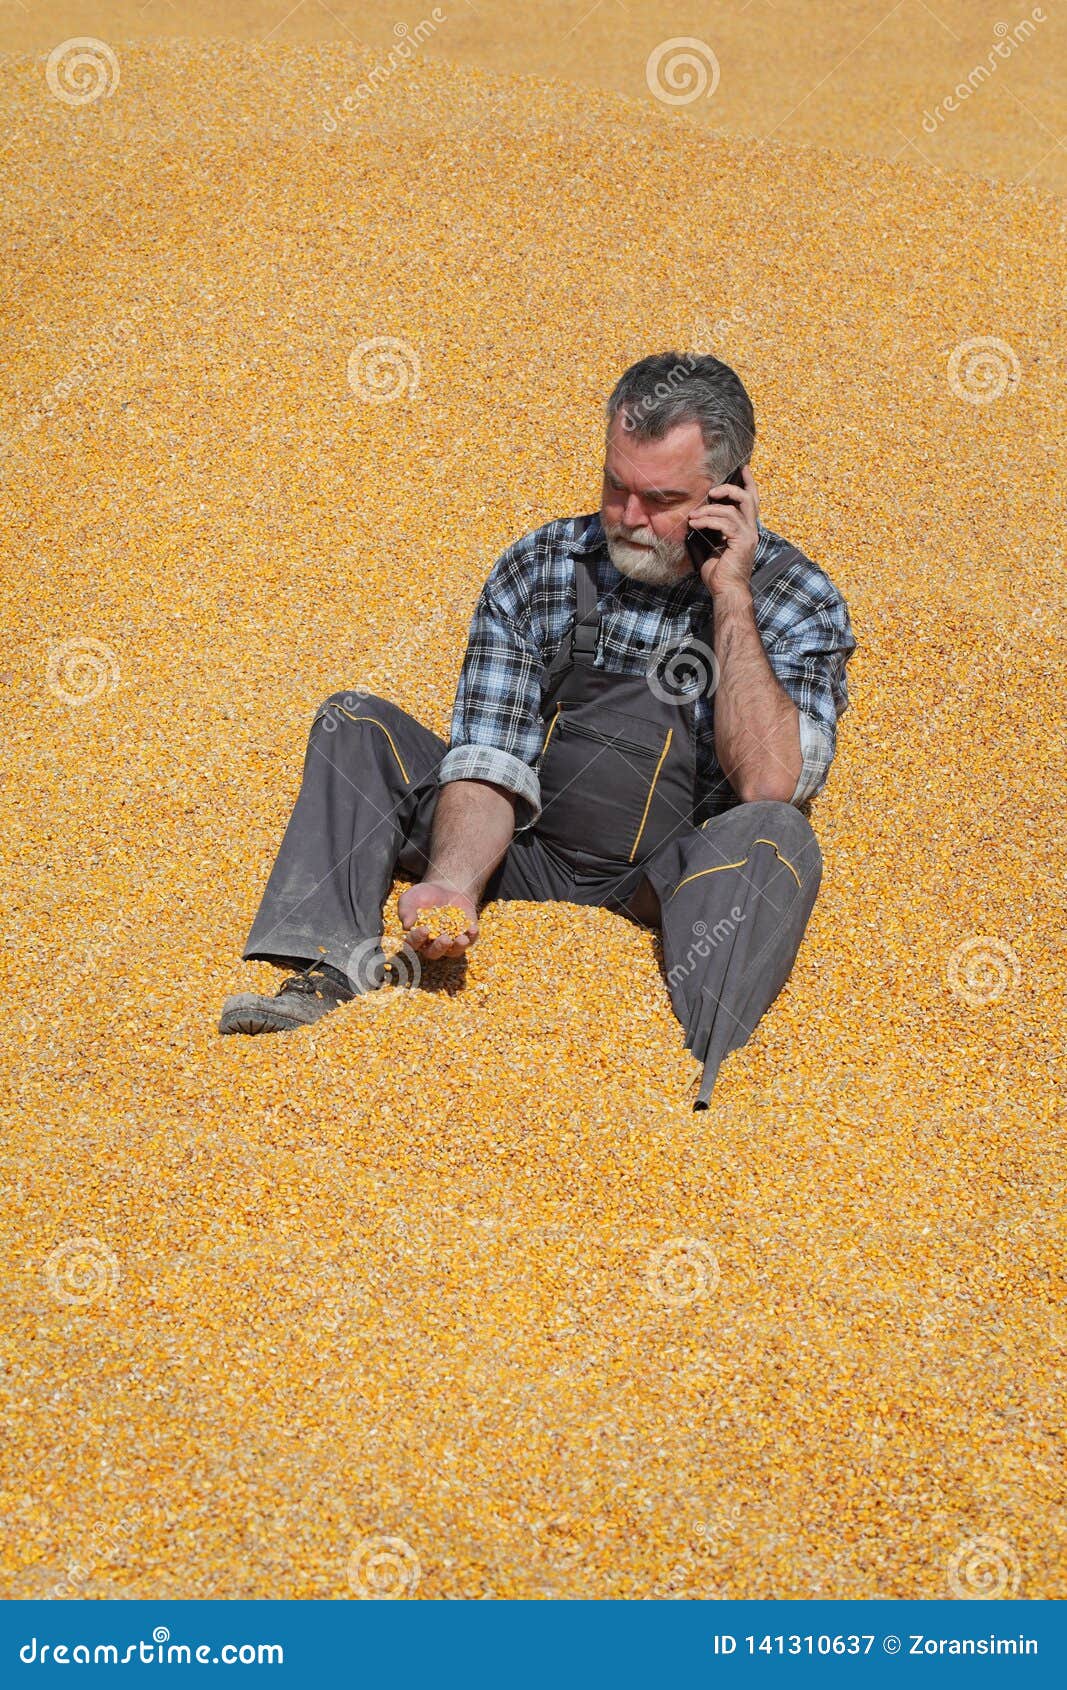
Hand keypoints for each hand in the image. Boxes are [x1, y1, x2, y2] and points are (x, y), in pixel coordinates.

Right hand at [397, 881, 478, 960]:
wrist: (446, 889)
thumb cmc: (424, 896)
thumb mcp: (410, 898)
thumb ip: (405, 910)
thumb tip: (407, 926)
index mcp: (416, 937)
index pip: (413, 944)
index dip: (417, 939)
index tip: (423, 929)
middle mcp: (432, 944)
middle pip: (434, 953)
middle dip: (439, 947)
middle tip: (444, 939)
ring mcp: (451, 942)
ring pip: (454, 951)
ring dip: (458, 947)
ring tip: (462, 939)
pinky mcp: (466, 936)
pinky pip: (470, 941)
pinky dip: (472, 936)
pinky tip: (473, 928)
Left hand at [687, 463, 759, 597]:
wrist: (726, 591)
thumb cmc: (718, 573)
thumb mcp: (712, 546)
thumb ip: (711, 530)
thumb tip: (696, 516)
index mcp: (746, 530)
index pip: (752, 502)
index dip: (749, 483)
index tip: (743, 468)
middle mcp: (751, 531)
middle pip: (748, 499)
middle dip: (730, 488)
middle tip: (712, 490)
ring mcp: (748, 536)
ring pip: (731, 510)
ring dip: (708, 511)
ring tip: (693, 516)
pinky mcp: (742, 542)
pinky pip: (725, 523)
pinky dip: (708, 520)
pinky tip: (695, 524)